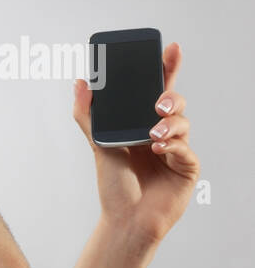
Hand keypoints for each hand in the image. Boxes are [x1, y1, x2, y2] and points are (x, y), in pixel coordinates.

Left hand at [74, 41, 200, 245]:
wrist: (124, 219)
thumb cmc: (114, 184)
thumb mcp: (98, 144)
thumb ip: (88, 114)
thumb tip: (79, 82)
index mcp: (141, 123)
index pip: (156, 89)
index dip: (166, 68)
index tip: (170, 48)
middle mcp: (162, 132)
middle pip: (174, 102)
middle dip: (169, 97)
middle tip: (156, 103)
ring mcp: (177, 149)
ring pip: (182, 123)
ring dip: (169, 125)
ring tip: (152, 134)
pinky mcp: (187, 168)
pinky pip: (186, 151)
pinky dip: (174, 147)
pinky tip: (160, 149)